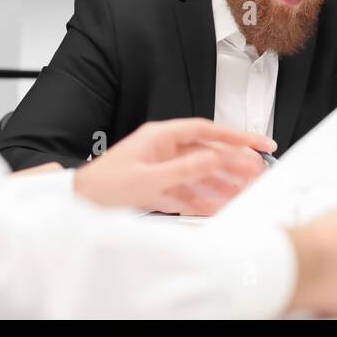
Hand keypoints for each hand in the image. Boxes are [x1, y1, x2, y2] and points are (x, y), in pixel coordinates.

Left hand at [73, 119, 274, 214]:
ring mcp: (161, 167)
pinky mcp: (157, 186)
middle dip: (234, 162)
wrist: (77, 203)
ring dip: (222, 182)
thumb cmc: (104, 186)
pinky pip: (187, 190)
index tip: (258, 143)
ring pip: (200, 172)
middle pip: (207, 152)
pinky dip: (203, 198)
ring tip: (244, 190)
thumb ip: (185, 169)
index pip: (207, 131)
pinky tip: (217, 205)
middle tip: (258, 171)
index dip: (236, 136)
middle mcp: (163, 149)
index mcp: (161, 137)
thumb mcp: (148, 178)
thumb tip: (215, 159)